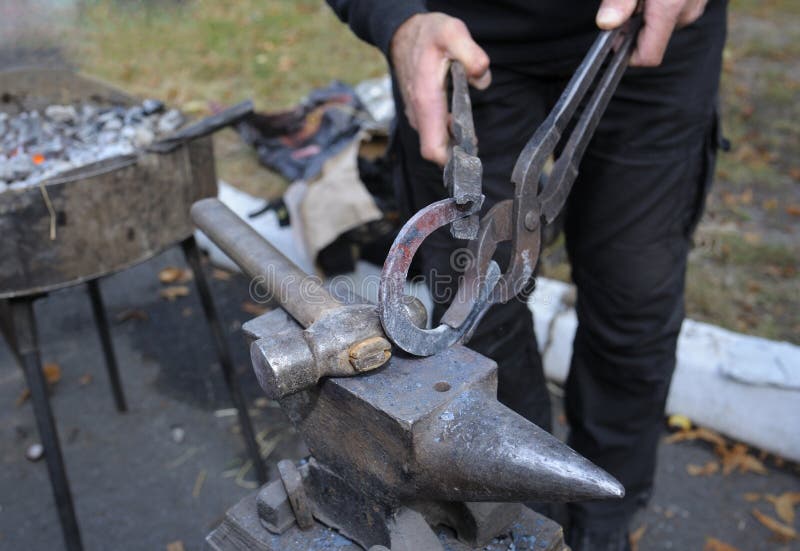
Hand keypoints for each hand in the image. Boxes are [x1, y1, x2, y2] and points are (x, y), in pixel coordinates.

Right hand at [390, 13, 490, 164]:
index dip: (449, 160)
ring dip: (451, 142)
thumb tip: (482, 78)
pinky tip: (459, 123)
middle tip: (474, 145)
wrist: (402, 32)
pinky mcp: (418, 110)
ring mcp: (416, 113)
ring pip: (433, 139)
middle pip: (434, 148)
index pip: (432, 148)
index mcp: (426, 100)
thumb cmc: (427, 34)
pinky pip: (431, 130)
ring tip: (470, 135)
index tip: (468, 157)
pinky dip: (446, 132)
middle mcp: (418, 112)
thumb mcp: (452, 33)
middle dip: (455, 153)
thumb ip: (470, 53)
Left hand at [596, 0, 707, 65]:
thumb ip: (620, 1)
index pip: (648, 57)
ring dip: (649, 14)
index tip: (614, 36)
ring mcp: (698, 4)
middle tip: (627, 3)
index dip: (626, 53)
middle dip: (635, 27)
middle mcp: (688, 11)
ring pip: (665, 26)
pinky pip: (677, 11)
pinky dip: (663, 4)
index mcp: (670, 9)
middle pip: (653, 41)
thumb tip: (605, 25)